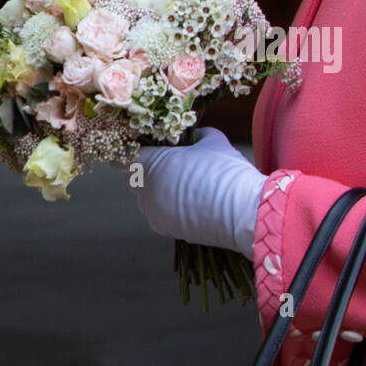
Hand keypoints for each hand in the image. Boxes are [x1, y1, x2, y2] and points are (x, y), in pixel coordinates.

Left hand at [127, 126, 265, 258]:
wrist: (242, 212)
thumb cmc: (225, 171)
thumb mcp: (214, 141)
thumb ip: (199, 135)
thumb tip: (197, 135)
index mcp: (151, 163)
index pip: (123, 157)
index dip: (128, 153)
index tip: (138, 151)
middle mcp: (146, 190)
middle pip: (135, 179)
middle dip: (147, 172)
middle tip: (170, 166)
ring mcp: (154, 212)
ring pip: (147, 199)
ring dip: (158, 192)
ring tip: (184, 187)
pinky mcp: (166, 230)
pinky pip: (159, 215)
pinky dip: (168, 210)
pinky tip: (190, 205)